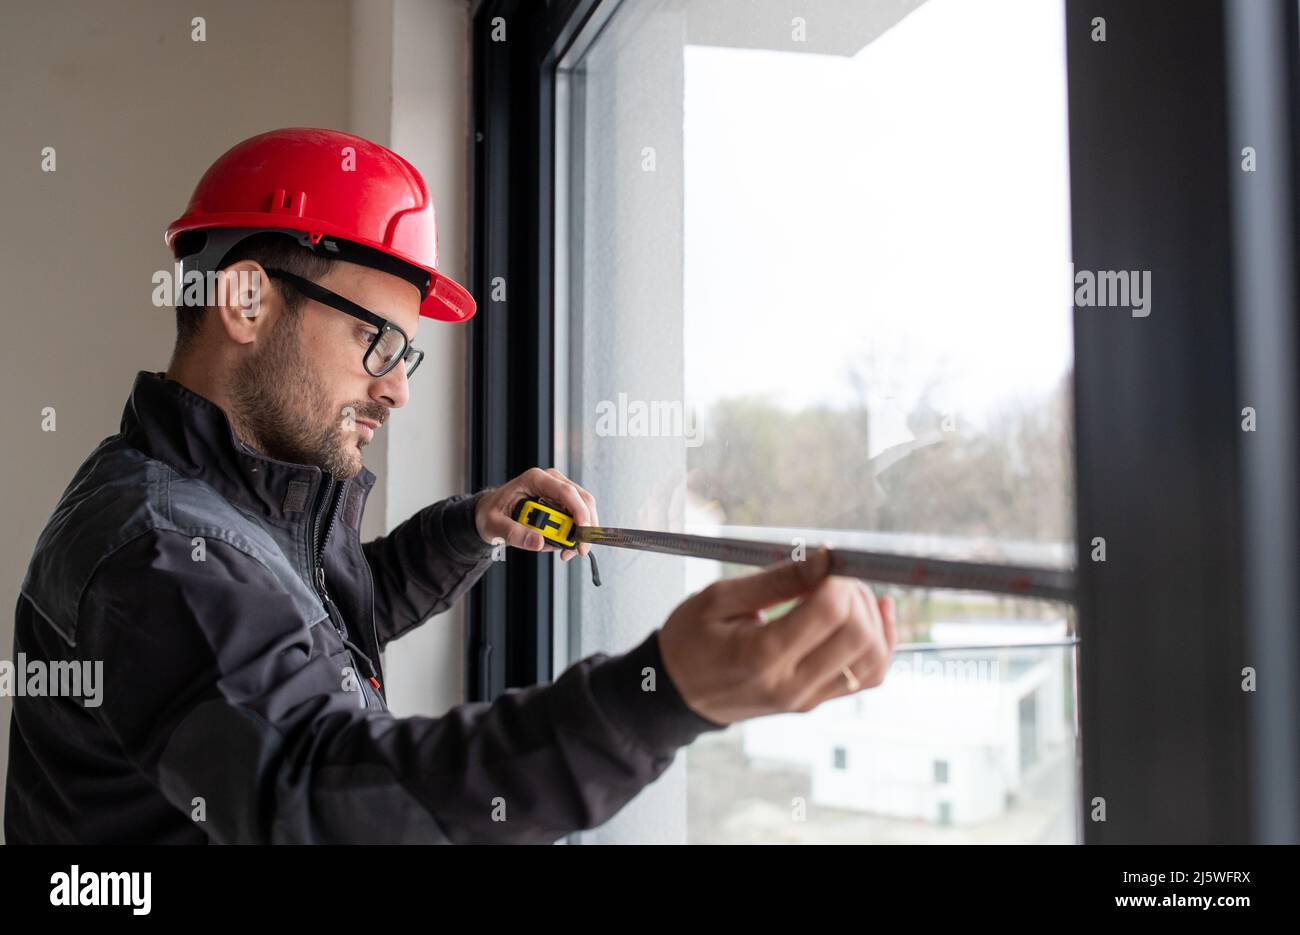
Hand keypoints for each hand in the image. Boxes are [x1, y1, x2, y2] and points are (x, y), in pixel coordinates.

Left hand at [473, 467, 598, 560]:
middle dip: (585, 526)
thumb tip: (539, 542)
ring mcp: (559, 490)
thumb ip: (514, 534)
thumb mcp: (495, 525)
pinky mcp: (562, 501)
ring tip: (564, 551)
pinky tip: (559, 544)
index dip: (579, 511)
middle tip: (579, 550)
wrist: (491, 511)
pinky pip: (577, 517)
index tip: (582, 532)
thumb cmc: (492, 513)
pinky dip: (574, 534)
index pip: (565, 492)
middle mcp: (551, 480)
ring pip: (584, 509)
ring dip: (580, 533)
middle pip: (582, 500)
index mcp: (534, 479)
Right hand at [656, 549, 896, 725]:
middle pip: (859, 635)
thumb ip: (776, 579)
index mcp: (761, 656)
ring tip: (845, 594)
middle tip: (830, 577)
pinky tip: (876, 613)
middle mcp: (791, 684)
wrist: (675, 693)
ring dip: (872, 618)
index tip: (821, 563)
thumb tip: (825, 560)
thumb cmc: (689, 641)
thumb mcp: (719, 598)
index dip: (836, 578)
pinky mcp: (815, 701)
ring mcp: (807, 698)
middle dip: (856, 594)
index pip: (830, 613)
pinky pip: (868, 676)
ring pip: (873, 659)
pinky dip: (881, 644)